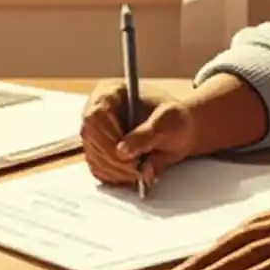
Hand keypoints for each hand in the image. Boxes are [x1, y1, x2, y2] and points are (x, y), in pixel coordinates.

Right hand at [79, 79, 196, 187]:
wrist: (179, 129)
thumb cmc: (174, 118)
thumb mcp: (167, 121)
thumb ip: (146, 134)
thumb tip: (122, 152)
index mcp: (111, 92)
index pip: (95, 114)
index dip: (106, 136)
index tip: (124, 152)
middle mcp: (97, 111)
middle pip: (90, 137)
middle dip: (112, 158)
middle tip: (135, 169)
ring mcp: (96, 133)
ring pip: (92, 155)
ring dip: (114, 170)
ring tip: (138, 172)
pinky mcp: (100, 152)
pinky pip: (97, 168)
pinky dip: (113, 176)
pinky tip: (130, 174)